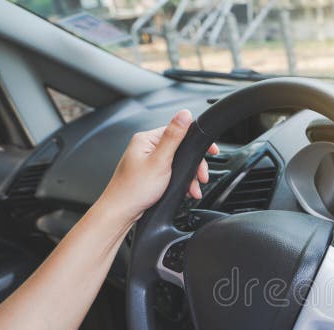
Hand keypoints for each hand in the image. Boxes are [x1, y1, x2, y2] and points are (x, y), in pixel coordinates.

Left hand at [97, 109, 219, 224]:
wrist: (122, 212)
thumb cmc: (134, 189)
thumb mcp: (160, 160)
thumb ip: (174, 136)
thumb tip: (184, 114)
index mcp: (146, 139)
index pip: (178, 131)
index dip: (196, 142)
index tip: (211, 151)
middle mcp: (146, 148)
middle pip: (181, 149)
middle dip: (195, 165)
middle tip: (201, 177)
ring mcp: (149, 161)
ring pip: (178, 163)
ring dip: (190, 176)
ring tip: (194, 189)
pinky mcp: (151, 174)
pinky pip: (172, 173)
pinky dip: (181, 182)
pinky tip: (186, 191)